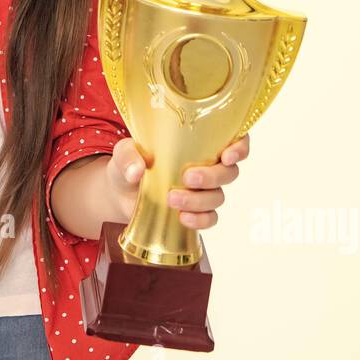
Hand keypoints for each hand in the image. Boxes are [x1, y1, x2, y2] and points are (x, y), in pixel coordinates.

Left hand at [106, 133, 249, 229]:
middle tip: (187, 177)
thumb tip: (137, 171)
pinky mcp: (195, 212)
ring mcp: (202, 191)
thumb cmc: (129, 163)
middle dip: (212, 176)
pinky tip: (182, 218)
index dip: (239, 147)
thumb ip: (129, 156)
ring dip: (199, 200)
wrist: (119, 193)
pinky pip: (210, 218)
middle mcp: (207, 165)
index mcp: (198, 143)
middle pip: (229, 172)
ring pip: (218, 196)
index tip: (227, 155)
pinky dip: (200, 220)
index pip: (233, 139)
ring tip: (171, 199)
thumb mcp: (123, 152)